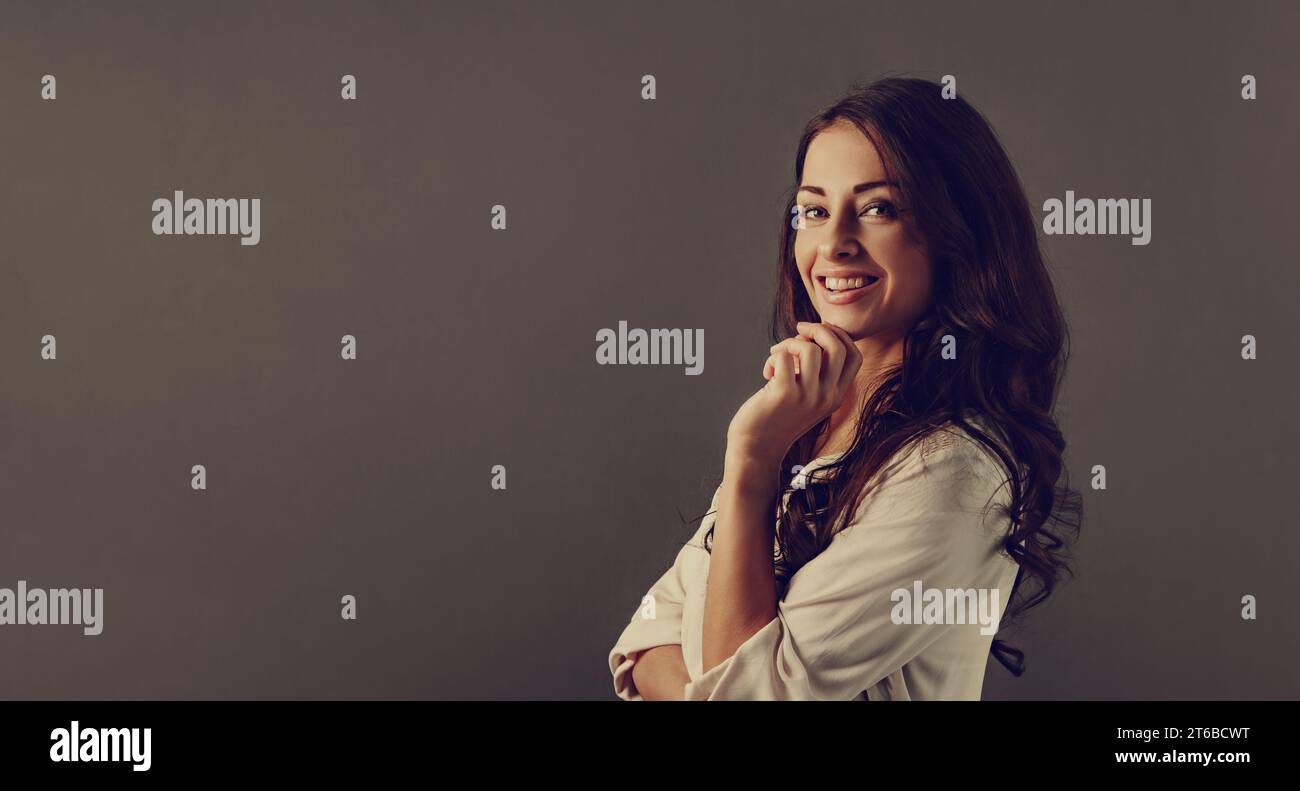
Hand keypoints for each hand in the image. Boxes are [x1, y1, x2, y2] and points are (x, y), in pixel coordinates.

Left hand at [725, 321, 862, 465]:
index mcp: (837, 396)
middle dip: (817, 329)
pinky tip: (767, 372)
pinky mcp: (785, 393)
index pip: (855, 356)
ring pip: (809, 348)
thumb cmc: (778, 415)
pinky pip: (784, 356)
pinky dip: (774, 356)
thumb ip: (816, 370)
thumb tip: (811, 333)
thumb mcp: (807, 395)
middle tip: (799, 331)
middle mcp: (827, 397)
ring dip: (789, 343)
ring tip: (776, 356)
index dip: (840, 336)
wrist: (757, 447)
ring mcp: (808, 396)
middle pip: (837, 346)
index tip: (819, 331)